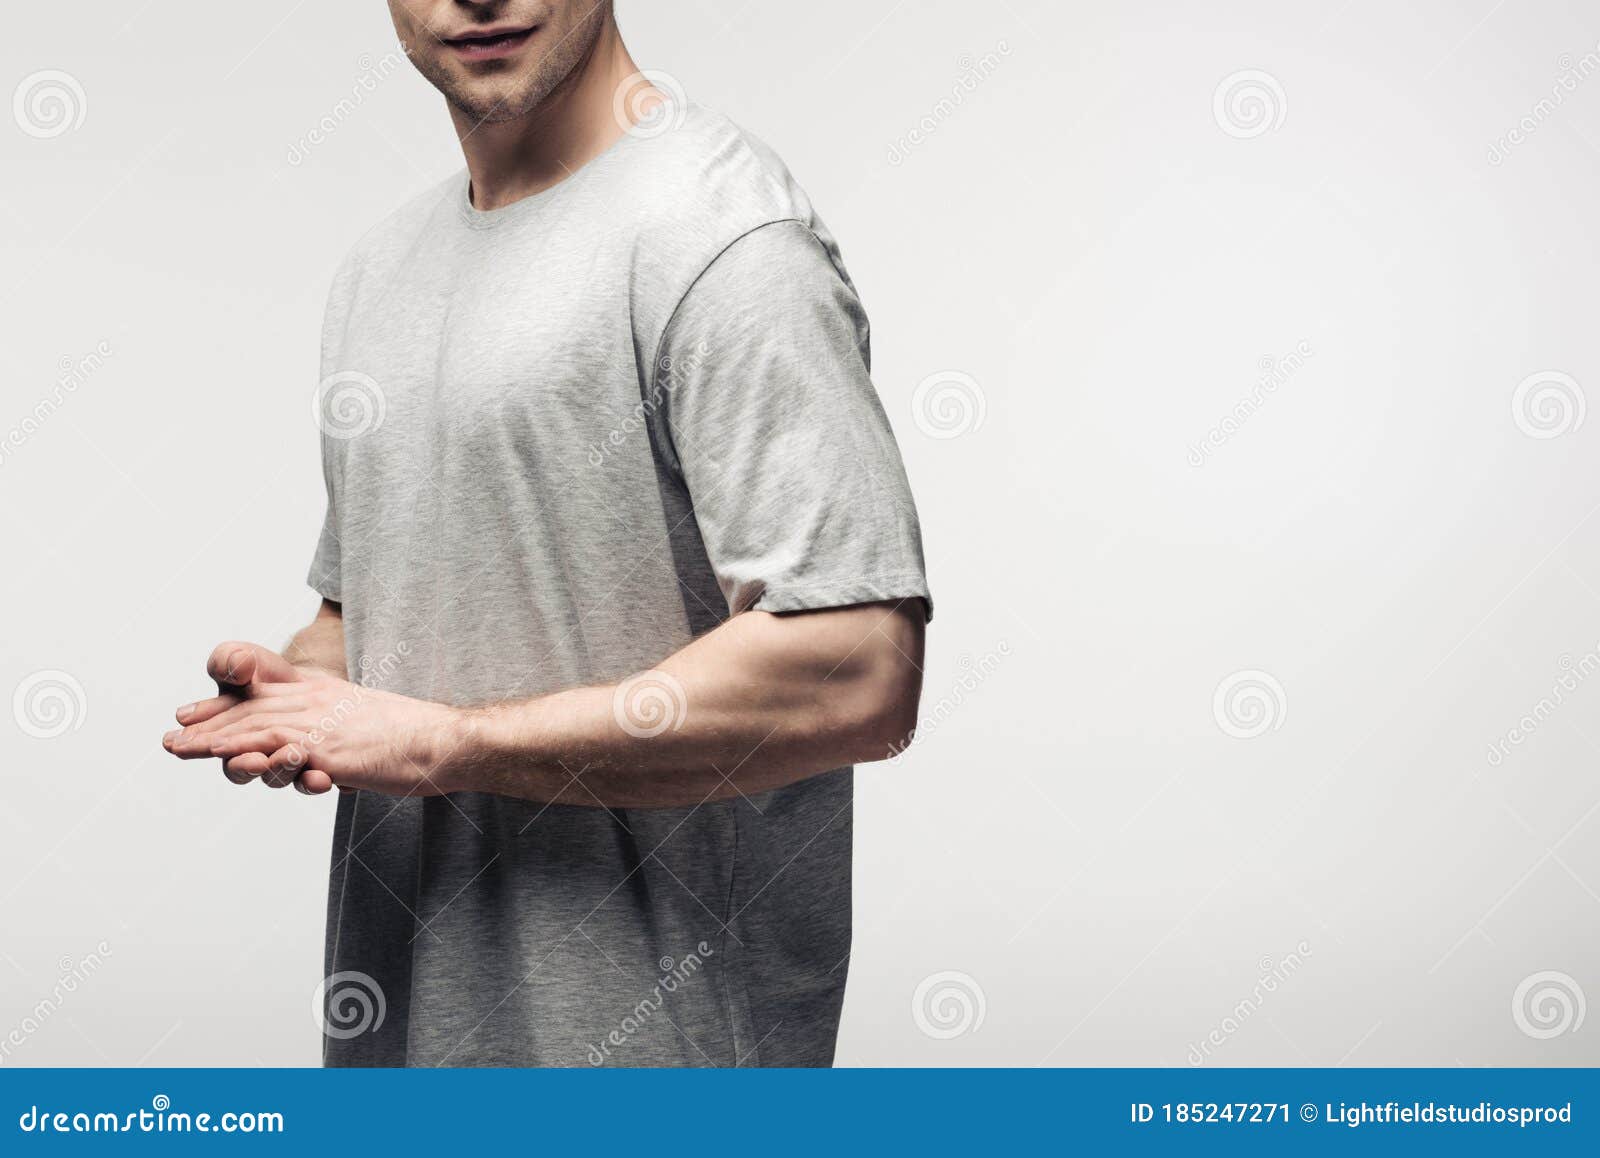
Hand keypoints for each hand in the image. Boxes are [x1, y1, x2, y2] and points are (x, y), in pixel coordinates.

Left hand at [164, 643, 460, 796]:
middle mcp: (317, 703)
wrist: (442, 741)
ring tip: (184, 748)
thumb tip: (314, 765)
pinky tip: (230, 757)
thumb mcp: (363, 727)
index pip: (262, 698)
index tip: (189, 718)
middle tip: (171, 740)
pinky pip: (285, 748)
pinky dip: (253, 751)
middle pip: (251, 713)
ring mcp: (323, 725)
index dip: (223, 709)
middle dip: (207, 727)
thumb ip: (330, 739)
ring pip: (258, 729)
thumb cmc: (407, 739)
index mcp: (322, 695)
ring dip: (217, 740)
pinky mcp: (333, 748)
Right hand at [166, 641, 330, 791]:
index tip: (176, 743)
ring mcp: (284, 763)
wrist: (314, 681)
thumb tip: (235, 670)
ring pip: (276, 777)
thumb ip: (229, 660)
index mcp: (229, 732)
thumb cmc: (270, 674)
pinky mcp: (315, 768)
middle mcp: (254, 753)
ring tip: (291, 754)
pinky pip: (311, 782)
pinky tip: (319, 777)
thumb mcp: (244, 658)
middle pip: (241, 768)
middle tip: (243, 758)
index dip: (195, 743)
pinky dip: (313, 781)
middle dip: (241, 764)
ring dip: (280, 769)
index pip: (212, 743)